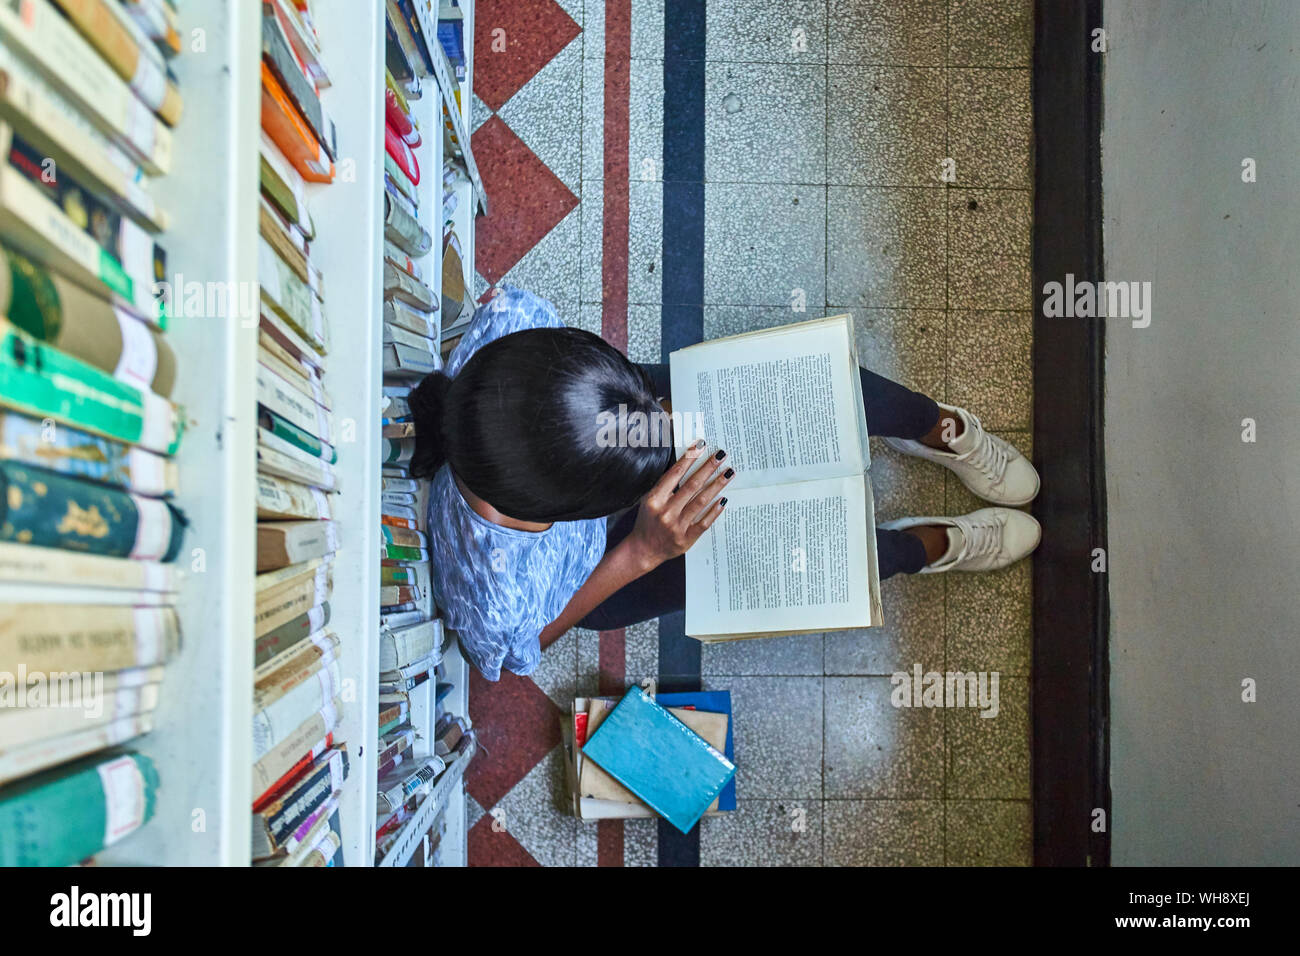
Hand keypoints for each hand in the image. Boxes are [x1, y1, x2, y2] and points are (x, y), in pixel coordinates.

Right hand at [626, 440, 733, 571]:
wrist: (643, 550)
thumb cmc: (647, 521)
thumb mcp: (650, 501)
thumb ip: (666, 486)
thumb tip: (686, 465)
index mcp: (655, 499)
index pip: (675, 474)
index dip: (689, 459)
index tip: (701, 446)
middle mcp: (666, 512)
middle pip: (692, 485)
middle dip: (708, 468)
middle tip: (721, 456)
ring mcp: (677, 526)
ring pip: (701, 501)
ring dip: (716, 485)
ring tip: (728, 473)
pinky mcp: (686, 539)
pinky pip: (704, 522)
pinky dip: (714, 511)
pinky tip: (723, 499)